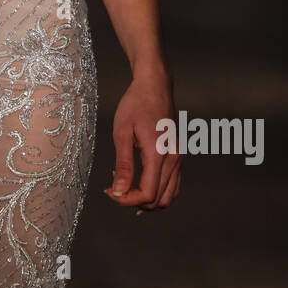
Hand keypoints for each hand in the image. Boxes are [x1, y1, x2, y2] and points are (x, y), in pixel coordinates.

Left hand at [106, 68, 180, 211]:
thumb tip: (119, 191)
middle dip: (135, 201)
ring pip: (169, 196)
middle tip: (114, 189)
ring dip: (147, 200)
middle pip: (159, 200)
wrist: (155, 85)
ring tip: (126, 188)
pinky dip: (157, 191)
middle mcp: (173, 159)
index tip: (109, 191)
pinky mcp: (177, 155)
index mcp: (158, 154)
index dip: (127, 200)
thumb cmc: (136, 104)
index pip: (147, 194)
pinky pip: (172, 185)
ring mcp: (178, 158)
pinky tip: (139, 182)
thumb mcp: (122, 133)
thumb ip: (123, 165)